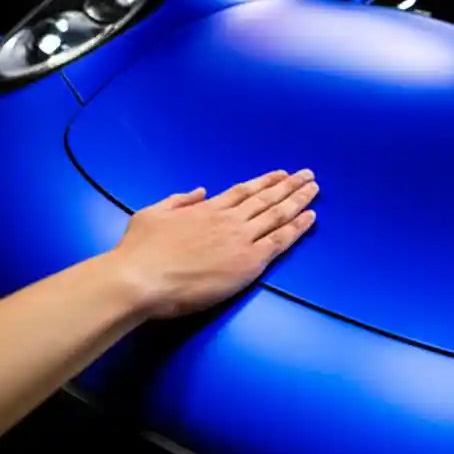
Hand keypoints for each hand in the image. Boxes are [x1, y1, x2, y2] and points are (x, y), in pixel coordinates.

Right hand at [104, 170, 318, 318]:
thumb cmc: (140, 251)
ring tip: (314, 188)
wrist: (142, 278)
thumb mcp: (152, 213)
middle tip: (308, 175)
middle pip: (266, 198)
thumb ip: (178, 201)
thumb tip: (200, 191)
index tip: (280, 174)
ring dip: (298, 200)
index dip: (264, 182)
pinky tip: (311, 217)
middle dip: (289, 185)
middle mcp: (228, 220)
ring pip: (277, 214)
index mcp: (206, 209)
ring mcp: (241, 239)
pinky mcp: (249, 262)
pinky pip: (280, 240)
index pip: (242, 192)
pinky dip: (298, 227)